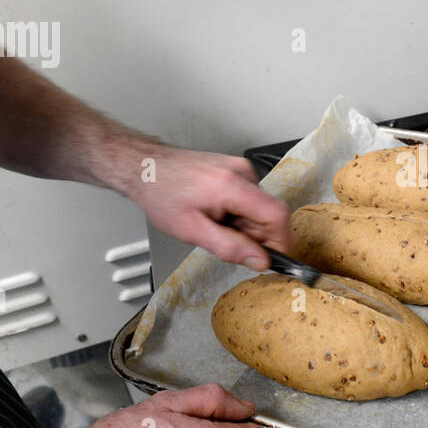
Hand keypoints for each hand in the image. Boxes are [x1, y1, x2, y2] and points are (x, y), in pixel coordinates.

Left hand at [130, 145, 290, 270]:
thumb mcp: (191, 231)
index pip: (277, 215)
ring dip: (244, 224)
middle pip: (268, 213)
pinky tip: (216, 212)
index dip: (280, 241)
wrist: (146, 167)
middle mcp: (242, 172)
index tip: (272, 259)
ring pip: (259, 208)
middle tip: (225, 241)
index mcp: (232, 186)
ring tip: (215, 224)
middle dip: (254, 235)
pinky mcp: (237, 169)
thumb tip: (261, 260)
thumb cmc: (161, 195)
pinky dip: (238, 212)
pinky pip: (250, 198)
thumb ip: (229, 247)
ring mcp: (241, 168)